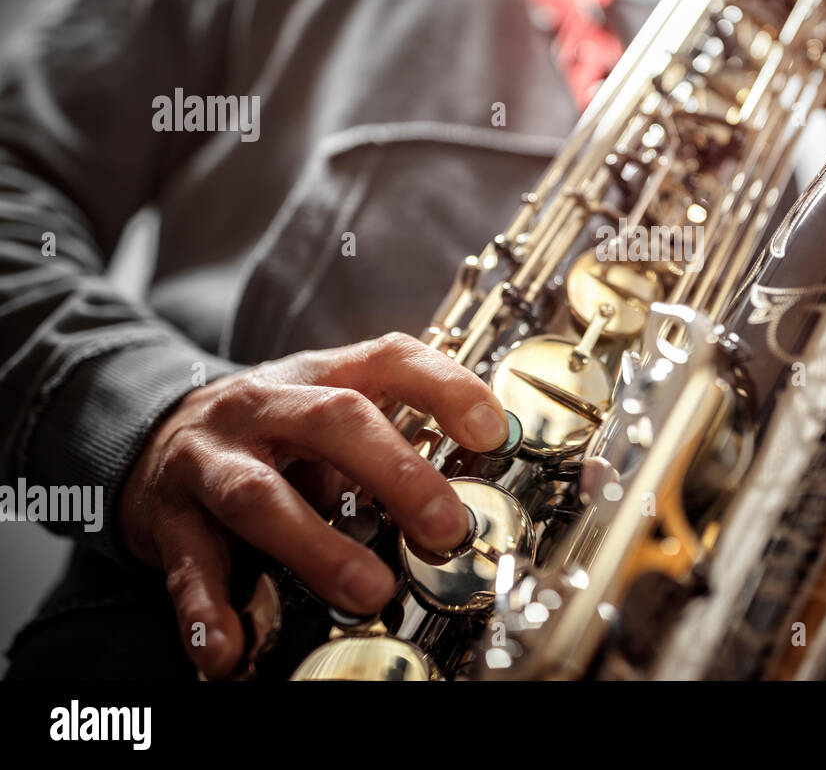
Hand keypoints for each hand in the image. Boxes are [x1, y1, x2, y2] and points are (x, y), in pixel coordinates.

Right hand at [119, 332, 507, 677]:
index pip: (389, 359)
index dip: (445, 387)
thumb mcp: (329, 415)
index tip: (493, 432)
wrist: (150, 438)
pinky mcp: (168, 518)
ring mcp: (210, 458)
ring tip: (369, 591)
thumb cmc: (268, 433)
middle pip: (332, 420)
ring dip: (317, 548)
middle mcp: (263, 406)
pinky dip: (209, 610)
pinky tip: (230, 648)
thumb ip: (392, 443)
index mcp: (318, 375)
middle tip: (445, 529)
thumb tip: (470, 496)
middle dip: (395, 472)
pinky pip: (190, 565)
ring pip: (258, 495)